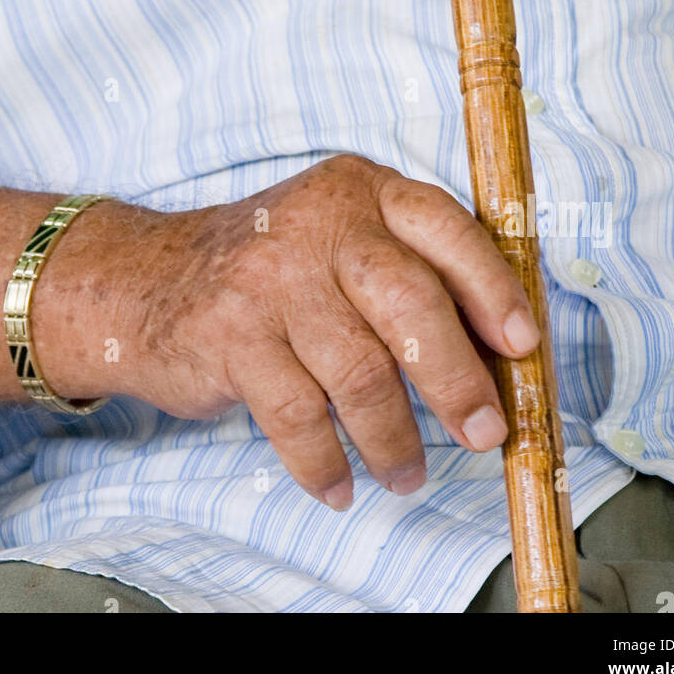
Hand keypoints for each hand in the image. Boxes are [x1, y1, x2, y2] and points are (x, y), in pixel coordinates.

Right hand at [62, 154, 539, 509]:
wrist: (149, 278)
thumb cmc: (274, 268)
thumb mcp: (340, 237)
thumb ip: (409, 271)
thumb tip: (501, 352)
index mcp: (358, 190)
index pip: (442, 227)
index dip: (491, 287)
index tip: (524, 344)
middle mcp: (315, 224)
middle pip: (407, 301)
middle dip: (457, 379)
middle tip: (485, 433)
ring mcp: (269, 278)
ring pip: (358, 371)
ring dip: (394, 438)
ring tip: (407, 472)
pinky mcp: (229, 335)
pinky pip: (298, 416)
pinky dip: (324, 462)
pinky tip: (339, 483)